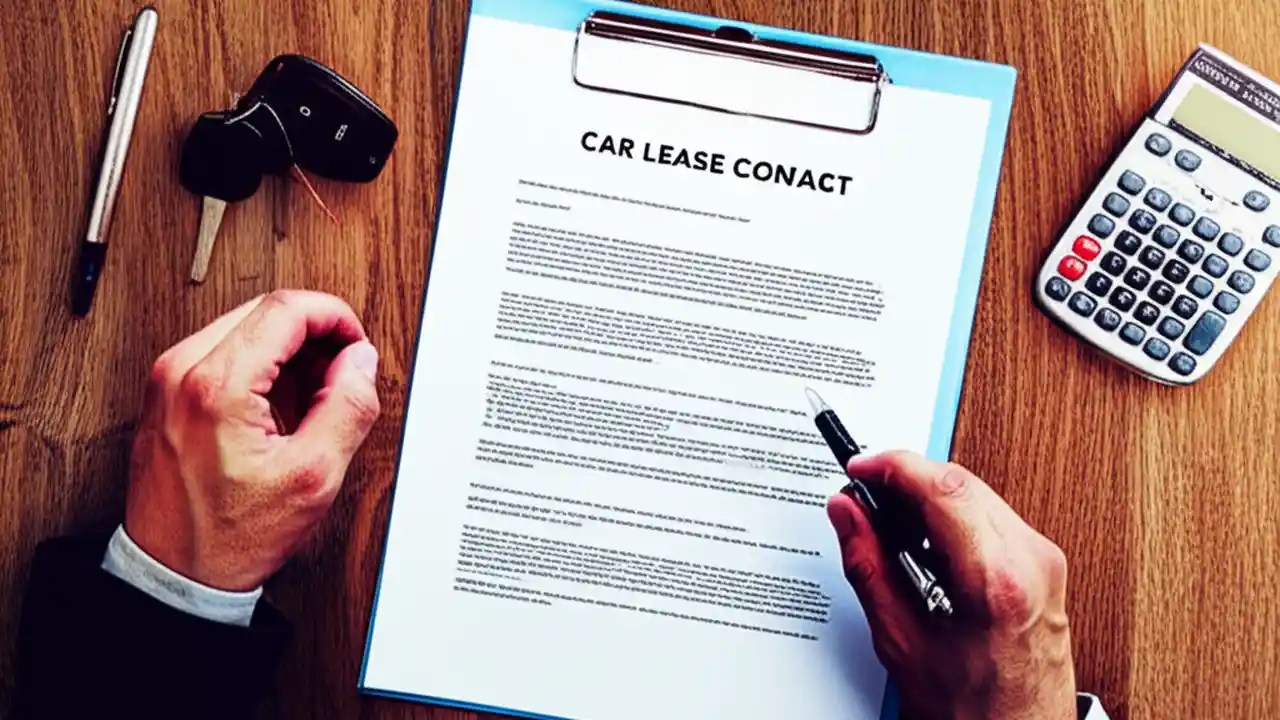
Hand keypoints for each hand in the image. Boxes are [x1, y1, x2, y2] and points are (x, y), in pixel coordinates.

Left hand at [125, 291, 380, 590]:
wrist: (172, 573)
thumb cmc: (229, 537)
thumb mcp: (313, 477)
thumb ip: (347, 407)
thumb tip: (360, 361)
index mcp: (217, 385)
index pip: (286, 309)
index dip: (335, 317)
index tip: (356, 343)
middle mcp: (182, 371)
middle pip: (265, 311)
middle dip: (315, 334)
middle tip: (342, 373)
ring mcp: (168, 380)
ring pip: (245, 328)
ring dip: (290, 350)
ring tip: (313, 398)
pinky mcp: (166, 393)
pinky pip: (223, 352)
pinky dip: (261, 365)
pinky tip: (281, 406)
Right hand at [827, 451, 1075, 719]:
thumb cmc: (975, 711)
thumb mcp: (902, 640)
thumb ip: (869, 565)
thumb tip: (848, 513)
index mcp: (996, 579)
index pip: (942, 487)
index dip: (892, 466)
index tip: (861, 466)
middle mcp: (1031, 561)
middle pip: (961, 481)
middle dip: (907, 477)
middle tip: (865, 493)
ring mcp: (1044, 562)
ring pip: (978, 493)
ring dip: (930, 495)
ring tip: (891, 522)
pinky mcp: (1045, 566)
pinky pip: (994, 516)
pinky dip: (954, 515)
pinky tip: (926, 541)